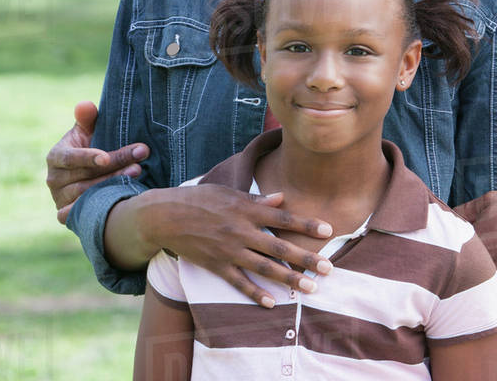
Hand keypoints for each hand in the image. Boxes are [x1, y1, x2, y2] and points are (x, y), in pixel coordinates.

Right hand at [46, 100, 149, 223]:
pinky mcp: (71, 215)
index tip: (107, 158)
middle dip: (114, 168)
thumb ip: (87, 118)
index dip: (88, 158)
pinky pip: (88, 213)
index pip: (70, 158)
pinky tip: (124, 197)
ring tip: (137, 172)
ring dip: (114, 186)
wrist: (91, 172)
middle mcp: (54, 180)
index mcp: (56, 157)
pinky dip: (105, 206)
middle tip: (138, 161)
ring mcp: (62, 200)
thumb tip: (85, 105)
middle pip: (85, 177)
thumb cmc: (91, 144)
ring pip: (88, 196)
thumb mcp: (88, 129)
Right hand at [134, 182, 334, 307]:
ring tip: (310, 288)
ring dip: (288, 279)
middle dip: (304, 258)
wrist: (168, 216)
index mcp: (247, 209)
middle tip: (328, 268)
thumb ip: (257, 199)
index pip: (283, 218)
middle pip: (279, 247)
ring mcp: (229, 250)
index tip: (328, 230)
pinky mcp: (217, 266)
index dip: (306, 224)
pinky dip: (255, 294)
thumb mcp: (230, 192)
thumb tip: (282, 198)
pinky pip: (239, 283)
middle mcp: (241, 231)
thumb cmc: (201, 199)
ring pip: (264, 267)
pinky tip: (272, 303)